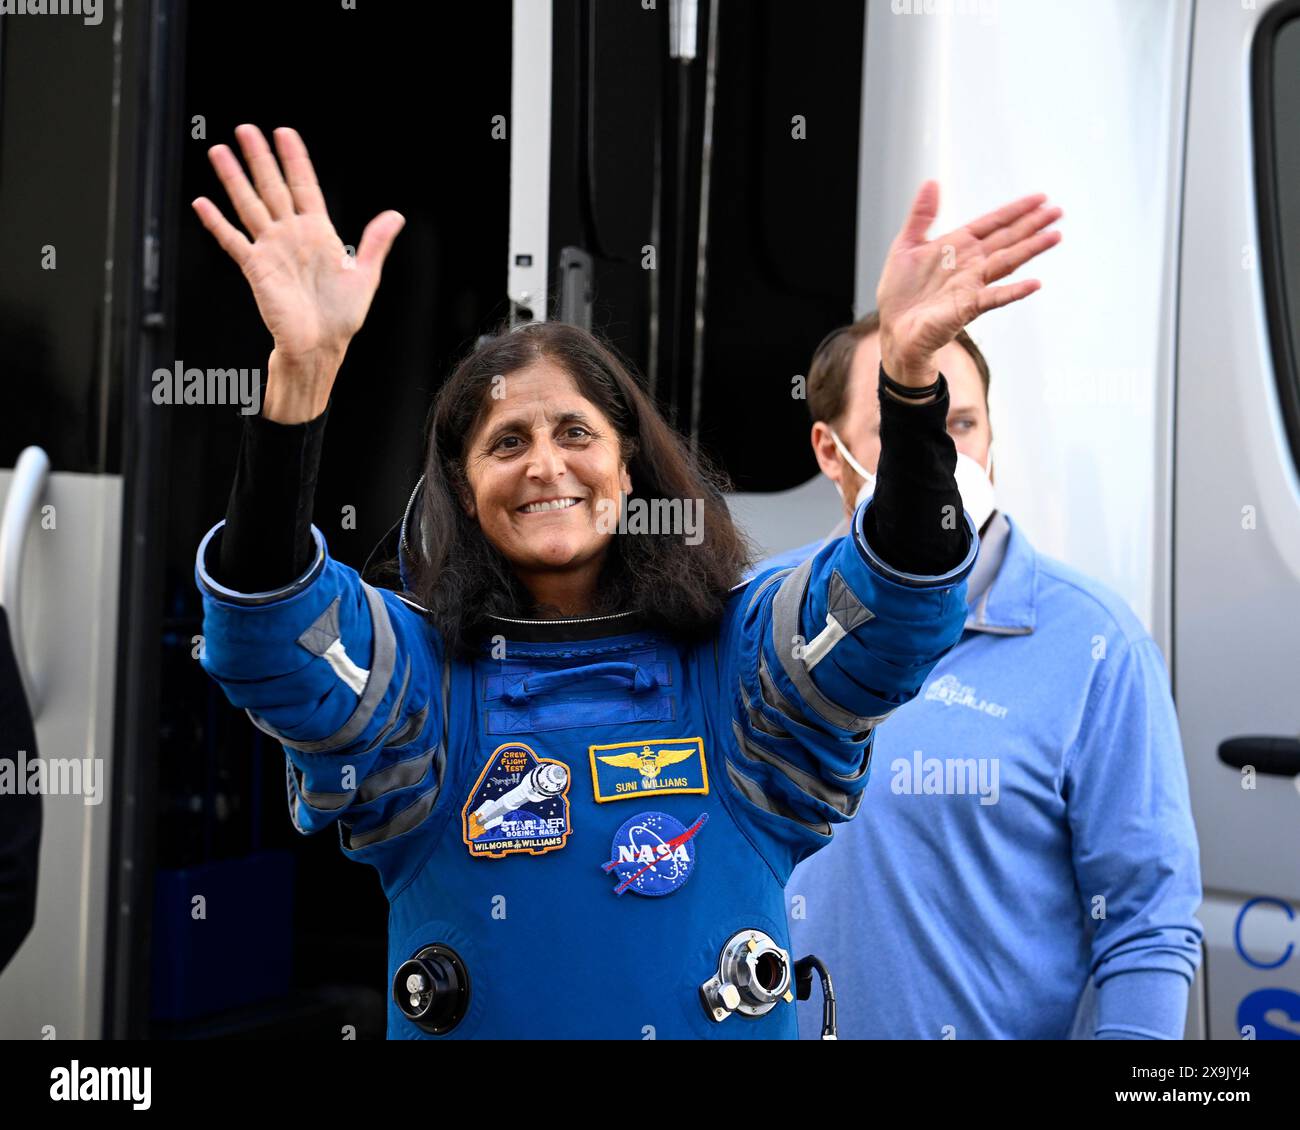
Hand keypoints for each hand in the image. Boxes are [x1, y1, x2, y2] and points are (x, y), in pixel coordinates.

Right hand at [191, 125, 404, 403]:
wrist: (320, 346)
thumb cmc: (342, 318)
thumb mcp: (365, 276)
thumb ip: (375, 243)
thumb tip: (396, 216)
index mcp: (320, 234)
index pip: (304, 186)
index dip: (295, 160)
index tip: (284, 133)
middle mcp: (293, 236)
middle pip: (272, 187)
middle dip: (260, 158)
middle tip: (246, 129)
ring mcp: (272, 249)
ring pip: (249, 205)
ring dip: (234, 179)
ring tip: (219, 151)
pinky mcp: (255, 267)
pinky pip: (233, 240)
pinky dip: (217, 223)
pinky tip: (202, 204)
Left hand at [876, 181, 1061, 386]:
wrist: (894, 328)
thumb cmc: (900, 292)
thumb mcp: (905, 246)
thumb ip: (921, 216)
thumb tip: (931, 182)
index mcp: (958, 245)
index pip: (993, 223)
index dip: (1015, 210)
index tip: (1040, 198)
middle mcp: (971, 263)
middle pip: (1007, 239)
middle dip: (1032, 224)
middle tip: (1058, 211)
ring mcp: (972, 284)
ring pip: (1007, 262)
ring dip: (1031, 249)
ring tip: (1055, 236)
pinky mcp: (967, 307)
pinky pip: (995, 297)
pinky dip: (1014, 291)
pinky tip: (1034, 284)